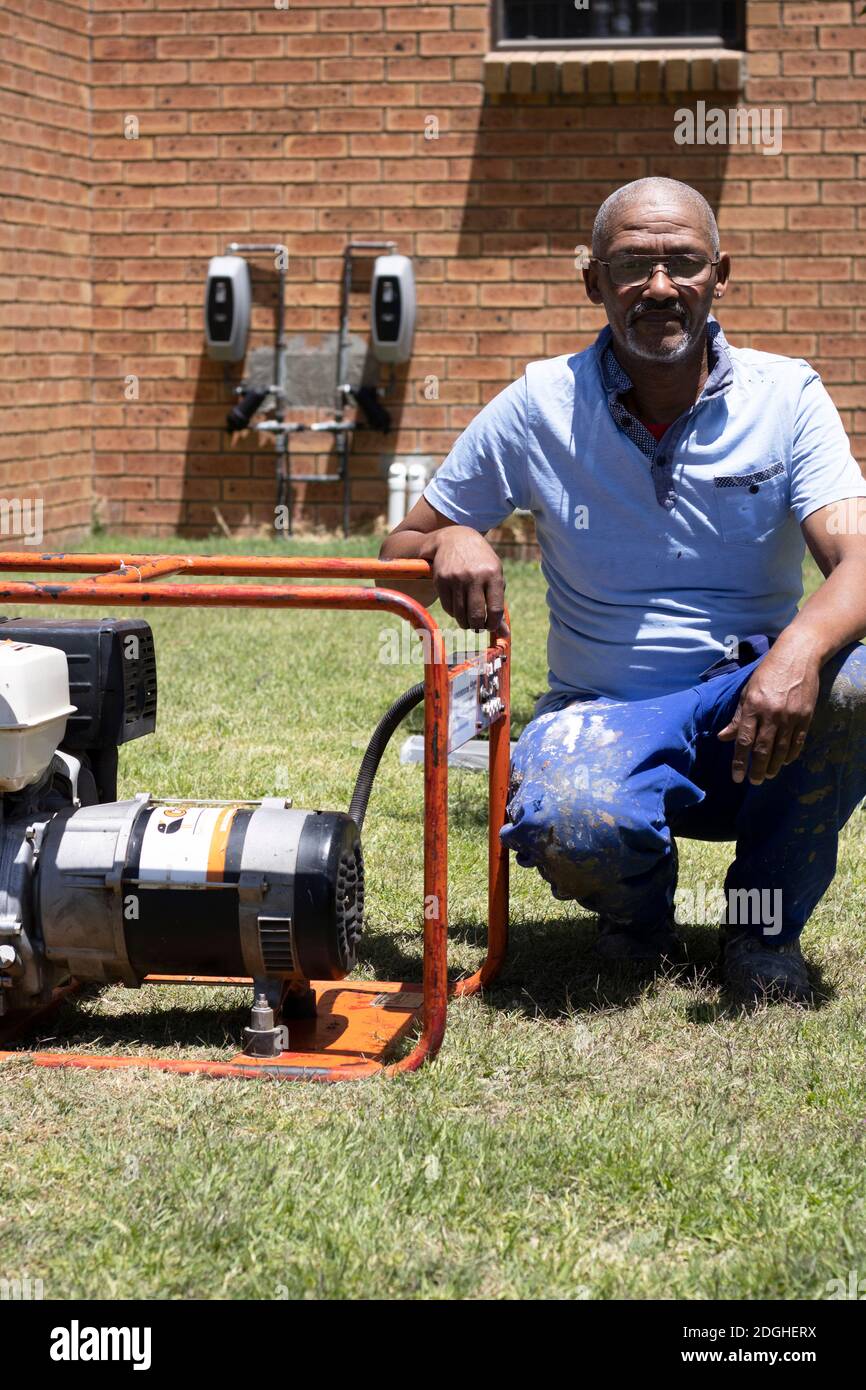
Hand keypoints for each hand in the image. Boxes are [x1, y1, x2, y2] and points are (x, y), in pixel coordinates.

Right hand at [417, 526, 507, 634]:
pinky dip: (454, 613)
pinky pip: (448, 608)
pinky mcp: (441, 580)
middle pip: (476, 615)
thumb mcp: (495, 576)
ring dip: (465, 623)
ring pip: (460, 615)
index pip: (495, 609)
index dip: (494, 624)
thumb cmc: (480, 562)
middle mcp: (474, 576)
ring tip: (468, 620)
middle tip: (479, 626)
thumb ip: (499, 604)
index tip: (492, 627)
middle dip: (478, 627)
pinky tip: (458, 607)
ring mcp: (456, 578)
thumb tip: (504, 635)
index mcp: (493, 574)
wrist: (455, 539)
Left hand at [717, 643, 820, 783]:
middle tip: (754, 782)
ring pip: (781, 749)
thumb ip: (737, 717)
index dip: (739, 762)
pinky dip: (791, 755)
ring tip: (767, 775)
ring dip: (773, 766)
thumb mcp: (747, 691)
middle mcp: (771, 714)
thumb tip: (723, 737)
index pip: (744, 741)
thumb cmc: (768, 673)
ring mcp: (790, 716)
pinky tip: (784, 762)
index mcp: (753, 707)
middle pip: (763, 749)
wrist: (798, 656)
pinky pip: (798, 742)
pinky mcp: (806, 716)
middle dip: (757, 769)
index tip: (737, 778)